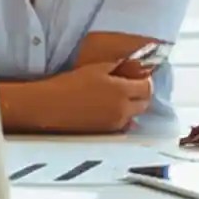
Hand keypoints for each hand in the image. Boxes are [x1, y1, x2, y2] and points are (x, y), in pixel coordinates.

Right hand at [36, 62, 152, 133]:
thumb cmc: (71, 83)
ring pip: (134, 115)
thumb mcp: (96, 68)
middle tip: (131, 87)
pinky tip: (109, 109)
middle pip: (145, 103)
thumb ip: (117, 66)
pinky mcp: (106, 132)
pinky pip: (122, 124)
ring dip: (132, 106)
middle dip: (141, 94)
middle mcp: (123, 109)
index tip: (139, 77)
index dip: (146, 81)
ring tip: (118, 98)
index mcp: (122, 91)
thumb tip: (130, 65)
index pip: (148, 88)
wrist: (51, 106)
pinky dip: (121, 116)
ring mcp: (115, 123)